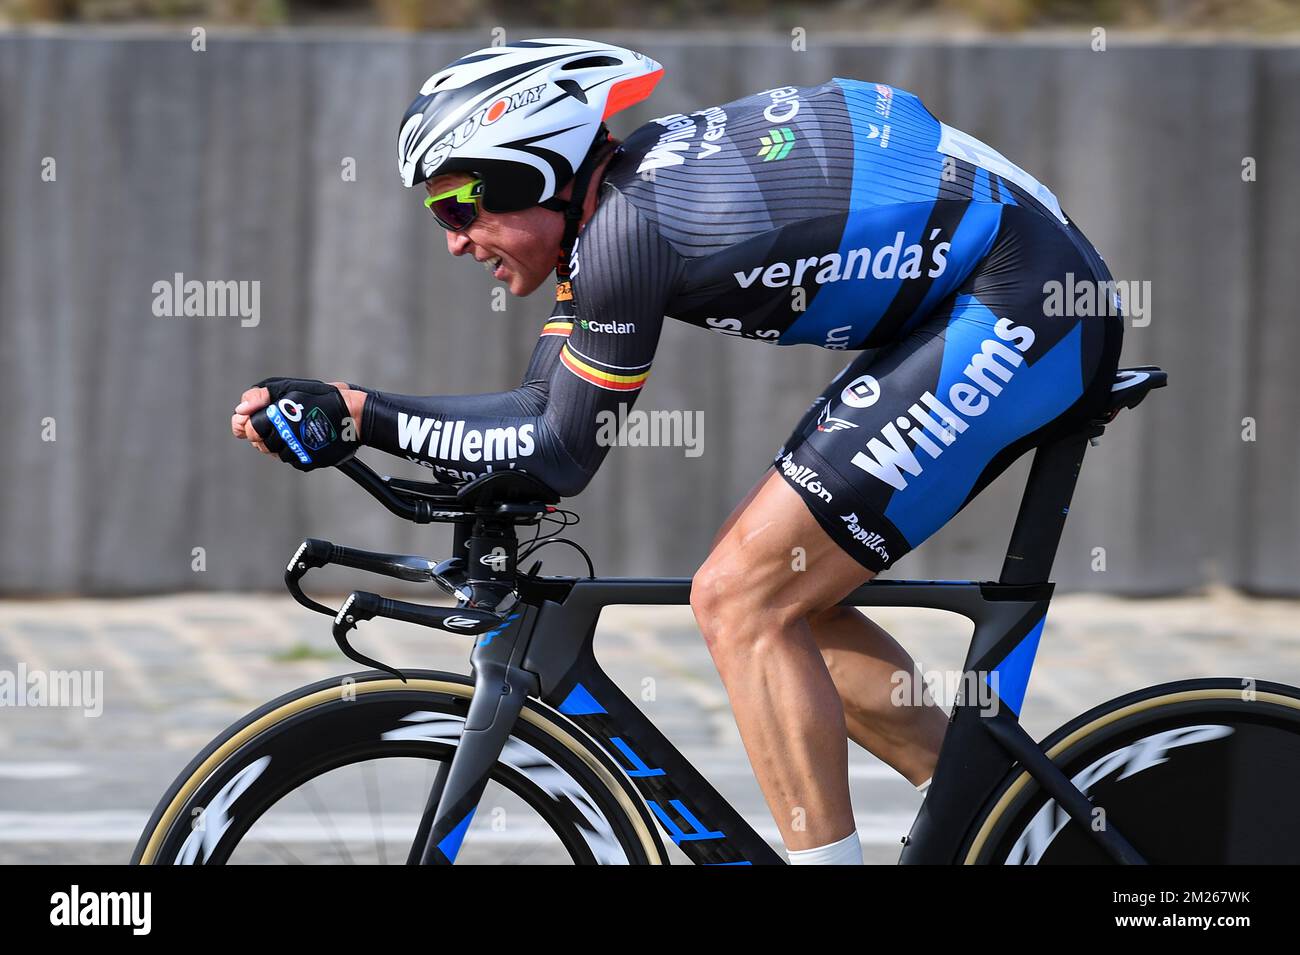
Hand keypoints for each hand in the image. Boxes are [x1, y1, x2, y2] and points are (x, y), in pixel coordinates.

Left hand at [232, 379, 366, 461]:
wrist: (353, 416)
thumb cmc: (321, 398)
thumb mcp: (288, 386)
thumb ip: (258, 396)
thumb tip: (240, 411)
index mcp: (277, 416)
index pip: (249, 430)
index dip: (251, 425)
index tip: (262, 420)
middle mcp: (286, 437)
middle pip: (260, 444)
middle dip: (267, 434)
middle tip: (285, 422)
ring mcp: (298, 452)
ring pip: (276, 453)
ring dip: (283, 443)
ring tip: (298, 429)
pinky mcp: (309, 462)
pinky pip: (293, 461)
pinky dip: (297, 451)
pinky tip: (307, 439)